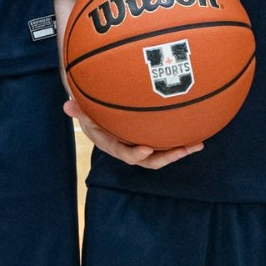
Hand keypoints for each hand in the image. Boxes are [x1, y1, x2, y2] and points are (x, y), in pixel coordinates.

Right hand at [63, 99, 202, 169]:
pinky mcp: (151, 141)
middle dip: (167, 157)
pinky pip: (166, 144)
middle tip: (182, 150)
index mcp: (112, 145)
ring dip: (179, 151)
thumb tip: (67, 105)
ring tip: (197, 144)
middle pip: (149, 160)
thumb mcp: (84, 112)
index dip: (135, 154)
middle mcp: (129, 150)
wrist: (101, 117)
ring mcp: (142, 146)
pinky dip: (180, 141)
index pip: (124, 153)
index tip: (147, 149)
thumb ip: (78, 110)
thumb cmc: (93, 113)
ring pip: (162, 154)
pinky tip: (196, 132)